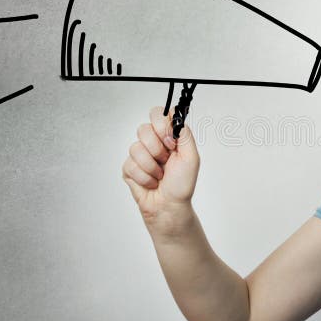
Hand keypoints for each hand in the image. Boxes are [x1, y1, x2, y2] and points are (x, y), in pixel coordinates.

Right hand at [122, 106, 200, 236]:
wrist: (169, 207)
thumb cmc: (182, 184)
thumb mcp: (191, 157)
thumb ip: (185, 134)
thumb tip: (175, 116)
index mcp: (168, 136)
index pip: (158, 114)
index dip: (162, 125)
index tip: (170, 141)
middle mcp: (153, 142)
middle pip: (144, 128)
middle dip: (157, 149)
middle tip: (166, 161)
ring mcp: (139, 155)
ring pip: (136, 148)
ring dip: (152, 166)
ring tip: (160, 176)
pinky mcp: (128, 168)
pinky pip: (130, 164)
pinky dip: (144, 177)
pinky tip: (151, 183)